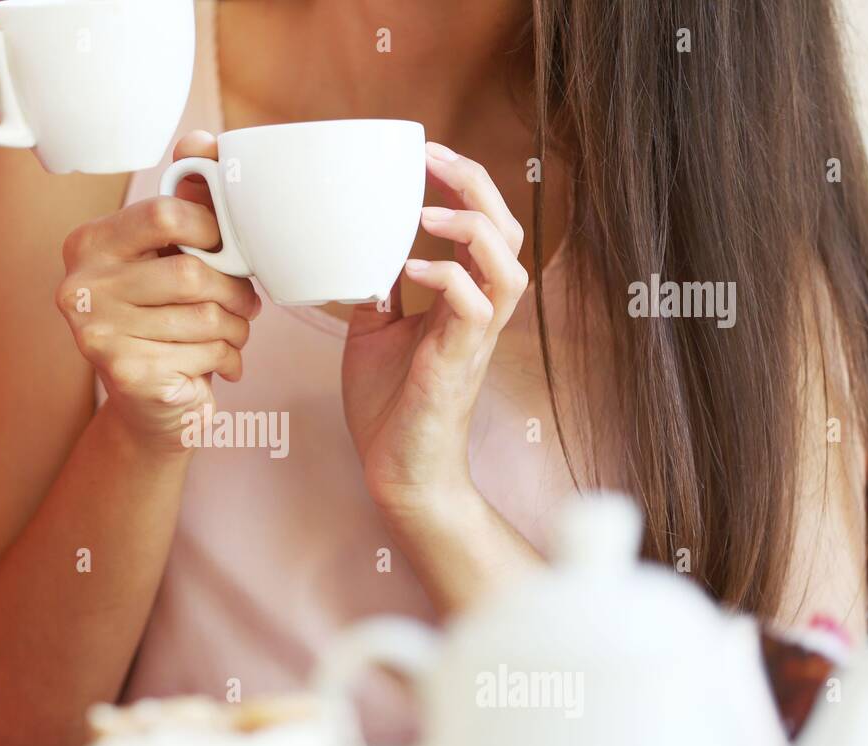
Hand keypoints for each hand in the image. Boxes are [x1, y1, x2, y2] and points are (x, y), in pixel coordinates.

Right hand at [56, 134, 261, 452]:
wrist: (151, 407)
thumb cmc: (168, 320)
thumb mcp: (173, 256)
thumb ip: (187, 199)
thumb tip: (202, 141)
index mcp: (90, 243)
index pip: (163, 213)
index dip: (213, 229)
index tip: (226, 248)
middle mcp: (79, 284)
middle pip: (191, 272)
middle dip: (235, 291)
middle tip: (246, 304)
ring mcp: (94, 332)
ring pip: (203, 317)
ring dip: (236, 329)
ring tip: (232, 335)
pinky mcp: (121, 372)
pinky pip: (202, 353)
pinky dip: (226, 360)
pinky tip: (218, 366)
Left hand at [343, 142, 529, 518]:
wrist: (397, 471)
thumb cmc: (390, 405)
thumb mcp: (375, 331)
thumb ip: (378, 289)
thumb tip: (358, 249)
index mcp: (463, 300)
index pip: (484, 226)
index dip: (464, 184)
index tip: (425, 152)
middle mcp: (479, 313)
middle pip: (509, 231)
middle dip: (477, 185)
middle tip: (433, 157)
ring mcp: (474, 338)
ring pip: (508, 266)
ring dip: (471, 228)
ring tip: (427, 211)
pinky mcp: (457, 364)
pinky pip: (473, 309)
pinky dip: (446, 278)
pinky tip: (409, 268)